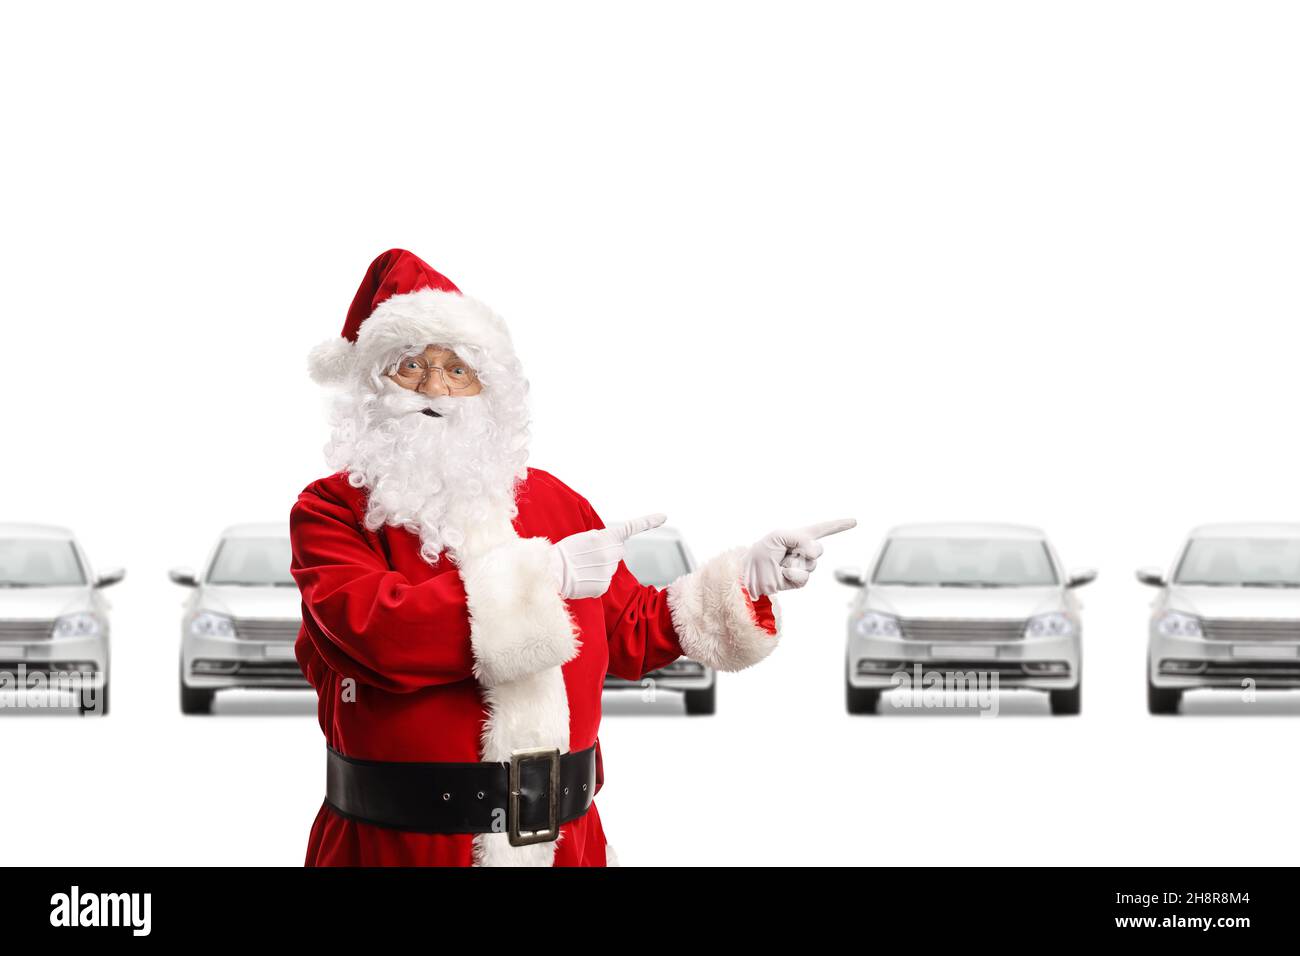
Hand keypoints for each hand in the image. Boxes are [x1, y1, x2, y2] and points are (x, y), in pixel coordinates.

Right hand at [549, 513, 666, 598]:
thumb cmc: (565, 552)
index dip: (648, 521)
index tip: (664, 516)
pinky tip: (583, 577)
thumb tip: (616, 549)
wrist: (552, 571)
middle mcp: (611, 554)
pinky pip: (604, 581)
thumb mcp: (585, 537)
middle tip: (588, 554)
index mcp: (606, 537)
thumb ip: (604, 541)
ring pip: (610, 567)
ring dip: (600, 566)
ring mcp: (609, 571)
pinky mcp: (603, 586)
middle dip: (608, 552)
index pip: (631, 527)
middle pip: (618, 551)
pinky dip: (595, 580)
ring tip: (582, 566)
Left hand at [742, 518, 856, 597]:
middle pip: (818, 549)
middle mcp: (803, 551)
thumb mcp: (779, 536)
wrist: (749, 574)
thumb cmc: (761, 552)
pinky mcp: (799, 581)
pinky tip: (782, 574)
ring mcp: (803, 567)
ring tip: (780, 563)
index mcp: (799, 537)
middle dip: (802, 550)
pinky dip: (792, 574)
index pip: (823, 529)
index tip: (854, 521)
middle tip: (785, 552)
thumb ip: (801, 538)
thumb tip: (815, 552)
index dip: (839, 525)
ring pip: (811, 564)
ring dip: (793, 563)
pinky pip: (804, 577)